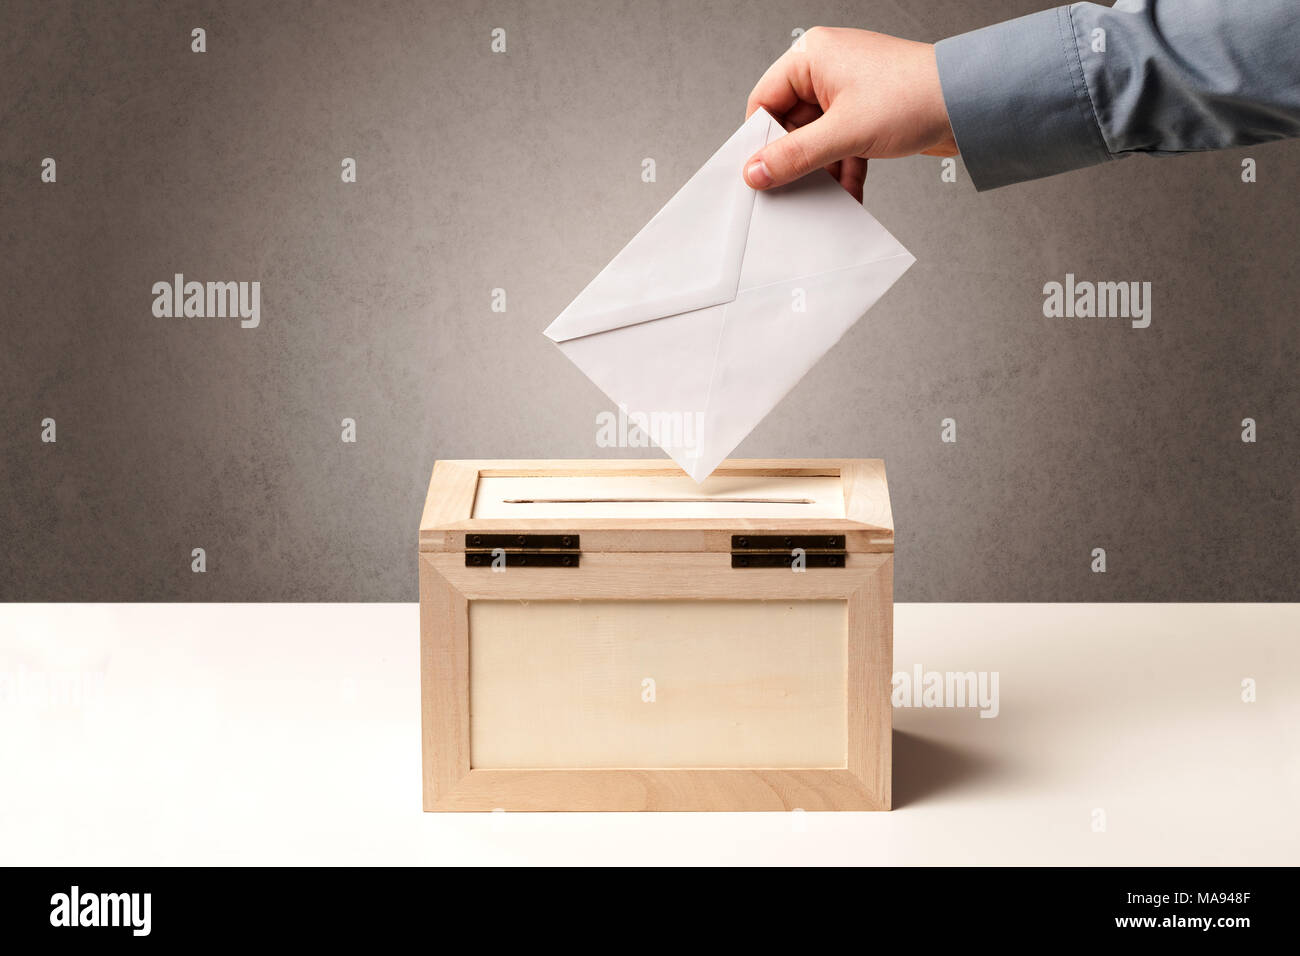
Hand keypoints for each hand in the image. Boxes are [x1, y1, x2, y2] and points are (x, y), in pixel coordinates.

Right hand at [744, 26, 957, 201]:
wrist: (970, 103)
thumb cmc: (914, 96)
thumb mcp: (843, 133)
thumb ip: (794, 156)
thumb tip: (756, 171)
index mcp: (813, 56)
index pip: (765, 100)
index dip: (759, 139)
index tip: (758, 173)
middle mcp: (828, 69)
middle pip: (790, 124)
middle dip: (797, 161)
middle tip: (792, 191)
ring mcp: (849, 92)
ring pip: (817, 139)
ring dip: (823, 171)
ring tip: (826, 194)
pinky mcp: (867, 113)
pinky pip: (842, 145)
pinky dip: (844, 169)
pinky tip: (849, 192)